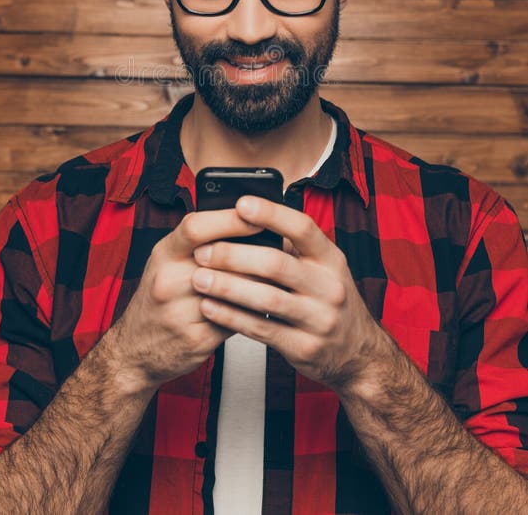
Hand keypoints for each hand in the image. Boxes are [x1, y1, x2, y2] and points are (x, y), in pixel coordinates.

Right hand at [113, 206, 265, 390]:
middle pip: (222, 260)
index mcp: (163, 254)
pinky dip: (251, 313)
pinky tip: (261, 307)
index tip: (259, 215)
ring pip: (235, 292)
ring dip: (260, 285)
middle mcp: (168, 281)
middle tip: (281, 251)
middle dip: (256, 255)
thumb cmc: (159, 297)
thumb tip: (248, 223)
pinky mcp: (196, 340)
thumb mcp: (167, 260)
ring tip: (278, 278)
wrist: (134, 350)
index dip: (230, 219)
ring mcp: (180, 313)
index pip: (196, 227)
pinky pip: (236, 321)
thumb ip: (199, 242)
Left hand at [191, 195, 383, 388]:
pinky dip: (231, 317)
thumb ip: (292, 247)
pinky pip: (261, 329)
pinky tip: (209, 307)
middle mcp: (329, 287)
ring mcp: (319, 320)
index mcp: (331, 258)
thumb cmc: (328, 298)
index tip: (241, 203)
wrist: (358, 353)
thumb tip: (246, 217)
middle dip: (234, 256)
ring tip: (199, 279)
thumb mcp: (323, 267)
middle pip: (276, 263)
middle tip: (203, 251)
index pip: (302, 228)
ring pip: (265, 299)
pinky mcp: (304, 348)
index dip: (272, 214)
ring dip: (227, 287)